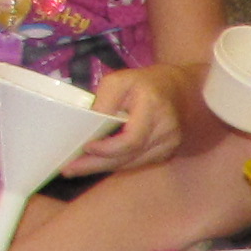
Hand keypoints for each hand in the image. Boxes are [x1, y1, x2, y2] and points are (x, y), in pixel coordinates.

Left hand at [72, 61, 184, 175]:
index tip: (85, 147)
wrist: (181, 90)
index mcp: (154, 109)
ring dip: (104, 167)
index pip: (132, 139)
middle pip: (129, 157)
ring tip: (78, 168)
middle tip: (69, 169)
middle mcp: (166, 131)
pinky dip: (117, 164)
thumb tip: (87, 127)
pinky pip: (138, 163)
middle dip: (97, 164)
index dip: (108, 148)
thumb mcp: (119, 80)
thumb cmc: (145, 83)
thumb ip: (103, 101)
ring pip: (132, 164)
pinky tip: (99, 163)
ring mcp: (170, 145)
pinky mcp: (168, 153)